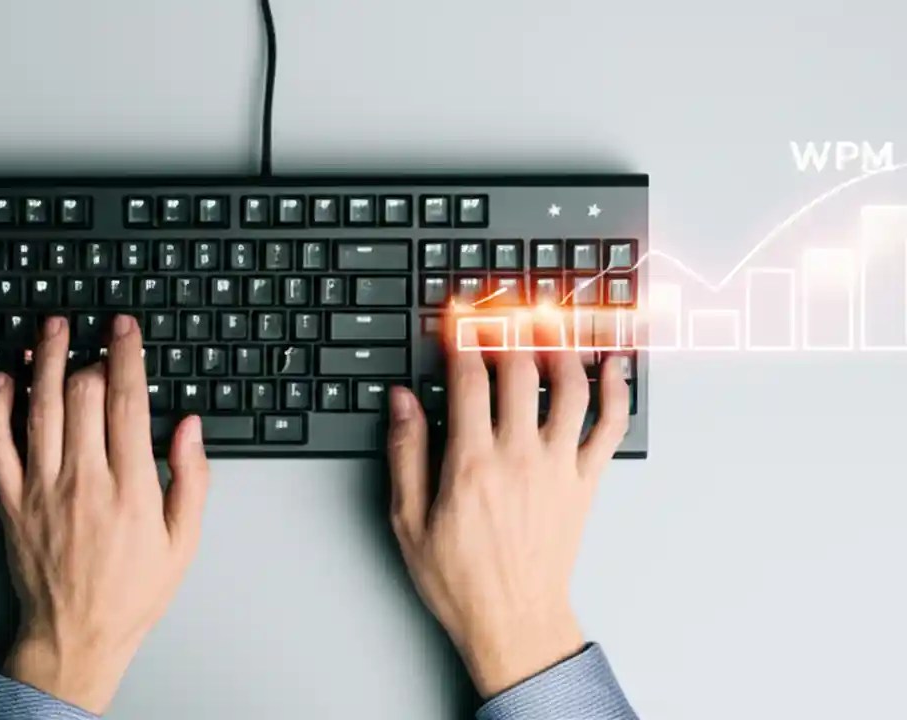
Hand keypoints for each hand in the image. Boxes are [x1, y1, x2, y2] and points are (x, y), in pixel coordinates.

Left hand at [0, 314, 209, 713]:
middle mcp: (84, 482)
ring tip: (50, 329)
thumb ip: (191, 478)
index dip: (125, 355)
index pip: (127, 402)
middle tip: (95, 334)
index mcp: (130, 489)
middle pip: (82, 395)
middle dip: (90, 353)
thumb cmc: (130, 593)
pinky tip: (1, 379)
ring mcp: (42, 489)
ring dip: (44, 360)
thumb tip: (188, 427)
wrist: (75, 636)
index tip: (124, 329)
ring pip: (39, 408)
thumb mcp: (182, 542)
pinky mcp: (11, 501)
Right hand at [385, 321, 630, 697]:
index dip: (460, 337)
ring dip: (561, 345)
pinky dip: (616, 390)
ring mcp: (558, 467)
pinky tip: (612, 365)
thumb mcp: (408, 519)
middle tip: (502, 305)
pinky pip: (609, 427)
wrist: (514, 621)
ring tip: (549, 322)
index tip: (455, 317)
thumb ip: (406, 453)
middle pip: (521, 369)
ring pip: (570, 386)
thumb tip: (403, 400)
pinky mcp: (585, 482)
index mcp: (470, 463)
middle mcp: (519, 457)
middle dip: (510, 326)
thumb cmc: (460, 578)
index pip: (469, 378)